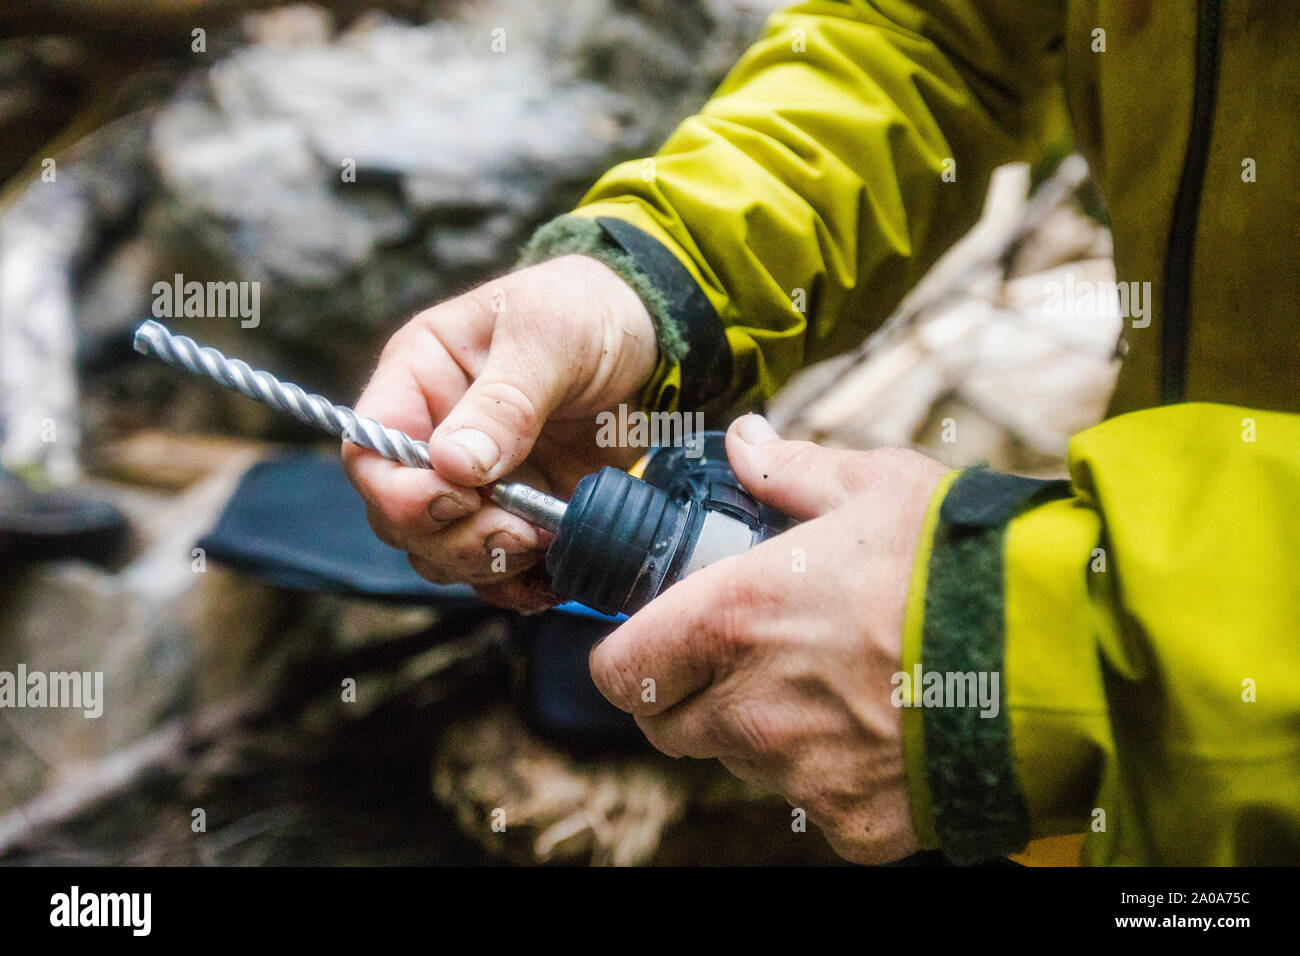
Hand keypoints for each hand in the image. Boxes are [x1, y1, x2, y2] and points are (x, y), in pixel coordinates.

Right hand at [343, 255, 657, 610]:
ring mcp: (478, 483)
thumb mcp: (547, 336)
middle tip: (520, 532)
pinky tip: (555, 575)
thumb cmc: (586, 309)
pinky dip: (522, 582)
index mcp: (418, 380)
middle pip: (399, 520)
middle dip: (454, 540)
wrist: (652, 334)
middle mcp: (435, 438)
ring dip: (490, 564)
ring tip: (545, 540)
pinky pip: (500, 568)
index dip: (401, 494)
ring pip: (443, 554)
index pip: (368, 454)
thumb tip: (454, 466)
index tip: (461, 498)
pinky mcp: (523, 511)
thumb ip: (505, 401)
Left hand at [589, 415, 948, 862]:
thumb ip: (788, 471)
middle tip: (744, 660)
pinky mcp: (855, 823)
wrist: (1063, 651)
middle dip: (691, 696)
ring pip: (743, 763)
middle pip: (671, 726)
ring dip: (764, 732)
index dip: (630, 655)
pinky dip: (834, 776)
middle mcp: (752, 709)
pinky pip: (816, 801)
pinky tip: (883, 731)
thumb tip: (744, 444)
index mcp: (734, 621)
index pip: (621, 668)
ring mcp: (802, 774)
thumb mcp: (872, 488)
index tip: (656, 639)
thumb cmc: (962, 560)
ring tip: (834, 685)